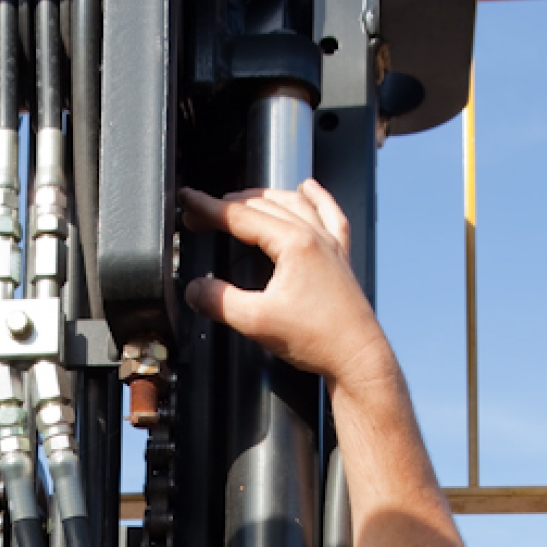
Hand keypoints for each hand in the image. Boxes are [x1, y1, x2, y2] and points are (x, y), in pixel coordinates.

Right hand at [180, 180, 395, 395]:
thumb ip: (220, 301)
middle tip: (202, 212)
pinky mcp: (341, 258)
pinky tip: (308, 188)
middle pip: (263, 205)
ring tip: (241, 198)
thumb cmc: (317, 340)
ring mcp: (330, 244)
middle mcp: (314, 235)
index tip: (188, 201)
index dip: (209, 208)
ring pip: (294, 203)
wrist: (358, 359)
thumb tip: (195, 290)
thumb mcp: (256, 322)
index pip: (241, 216)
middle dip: (228, 204)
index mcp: (293, 243)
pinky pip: (330, 214)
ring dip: (263, 197)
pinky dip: (316, 198)